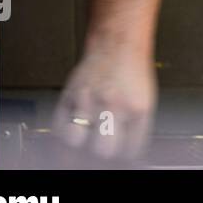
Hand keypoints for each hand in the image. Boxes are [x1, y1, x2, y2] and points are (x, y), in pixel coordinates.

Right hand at [51, 44, 156, 162]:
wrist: (118, 44)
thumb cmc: (132, 73)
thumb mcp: (144, 103)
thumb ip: (133, 130)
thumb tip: (125, 157)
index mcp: (138, 110)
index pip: (129, 151)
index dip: (122, 157)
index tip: (119, 157)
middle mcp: (114, 105)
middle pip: (102, 150)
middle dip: (100, 154)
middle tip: (99, 150)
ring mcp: (90, 100)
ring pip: (75, 141)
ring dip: (78, 146)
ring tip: (82, 143)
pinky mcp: (70, 95)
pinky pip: (59, 126)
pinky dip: (63, 135)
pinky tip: (72, 132)